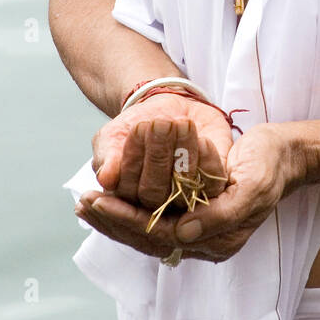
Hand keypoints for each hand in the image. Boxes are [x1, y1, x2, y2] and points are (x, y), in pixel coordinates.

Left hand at [76, 122, 304, 262]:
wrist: (284, 155)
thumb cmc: (269, 165)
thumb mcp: (252, 186)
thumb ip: (221, 215)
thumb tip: (182, 234)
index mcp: (219, 240)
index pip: (161, 236)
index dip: (127, 221)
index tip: (100, 203)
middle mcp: (205, 242)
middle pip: (148, 239)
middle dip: (113, 222)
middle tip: (84, 203)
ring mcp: (198, 230)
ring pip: (146, 231)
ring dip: (115, 219)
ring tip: (86, 204)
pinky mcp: (192, 215)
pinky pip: (154, 217)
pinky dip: (129, 208)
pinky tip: (110, 198)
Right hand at [91, 93, 233, 208]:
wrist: (169, 112)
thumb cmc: (137, 127)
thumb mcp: (113, 137)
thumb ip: (108, 156)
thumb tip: (106, 179)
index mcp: (126, 200)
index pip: (127, 193)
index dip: (132, 162)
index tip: (137, 128)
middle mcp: (156, 207)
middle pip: (155, 195)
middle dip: (157, 156)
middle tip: (160, 123)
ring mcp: (185, 200)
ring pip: (183, 190)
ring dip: (181, 154)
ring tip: (179, 122)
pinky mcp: (213, 187)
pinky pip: (212, 183)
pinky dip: (207, 160)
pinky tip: (202, 139)